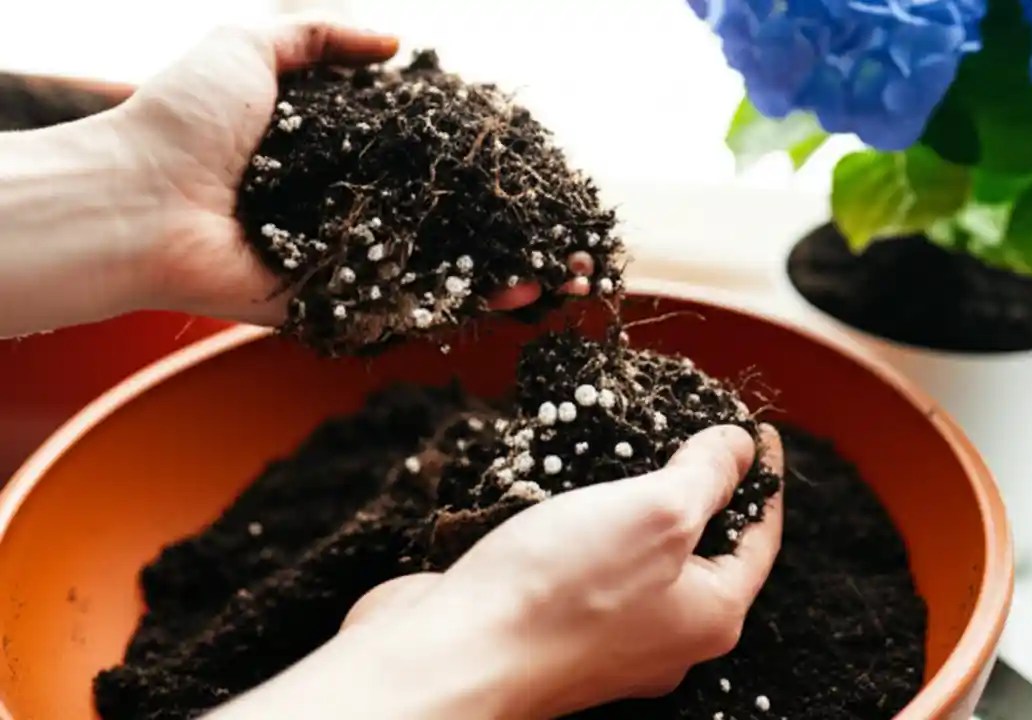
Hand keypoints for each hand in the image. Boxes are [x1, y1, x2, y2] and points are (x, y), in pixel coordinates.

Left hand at [115, 17, 585, 325]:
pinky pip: (412, 310)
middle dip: (519, 231)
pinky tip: (523, 294)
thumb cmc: (184, 119)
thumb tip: (400, 43)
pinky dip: (471, 307)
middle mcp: (353, 211)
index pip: (431, 163)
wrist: (137, 197)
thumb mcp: (251, 46)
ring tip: (570, 272)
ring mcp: (350, 263)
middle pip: (454, 224)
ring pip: (447, 272)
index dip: (487, 168)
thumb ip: (322, 34)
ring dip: (514, 275)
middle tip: (573, 232)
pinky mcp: (337, 307)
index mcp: (338, 156)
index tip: (538, 168)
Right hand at [212, 425, 783, 719]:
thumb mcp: (659, 512)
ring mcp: (605, 637)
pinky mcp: (551, 624)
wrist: (449, 655)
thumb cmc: (560, 590)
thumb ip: (709, 475)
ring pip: (638, 556)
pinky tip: (567, 490)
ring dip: (633, 503)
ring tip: (627, 447)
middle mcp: (663, 635)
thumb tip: (740, 448)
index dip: (762, 480)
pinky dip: (585, 525)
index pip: (759, 539)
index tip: (754, 430)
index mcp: (708, 616)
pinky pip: (585, 566)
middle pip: (702, 551)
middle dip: (699, 489)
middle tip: (691, 431)